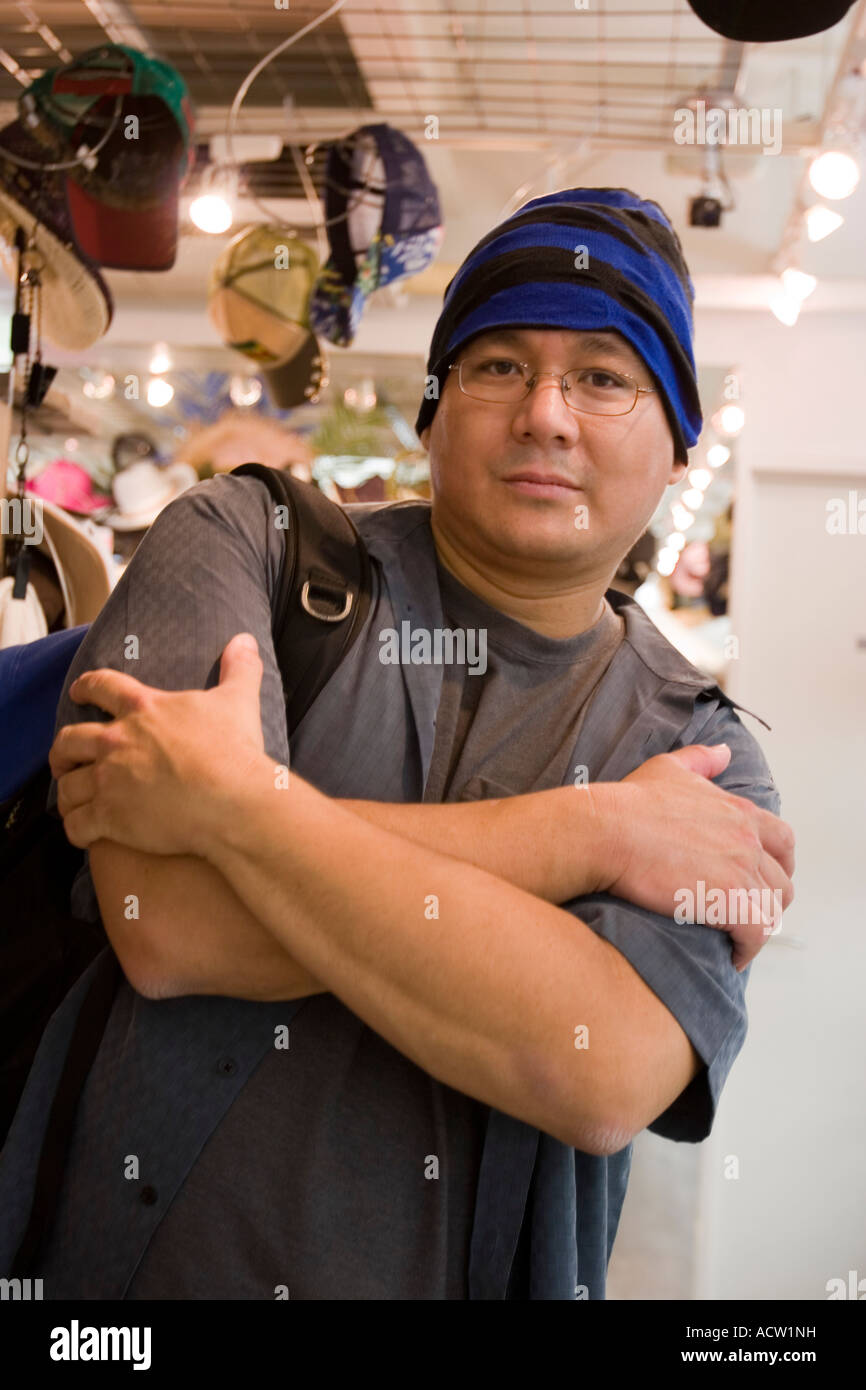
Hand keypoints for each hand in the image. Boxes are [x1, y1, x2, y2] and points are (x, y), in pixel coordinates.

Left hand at [50, 633, 271, 856]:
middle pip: (69, 739)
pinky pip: (77, 825)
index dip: (85, 687)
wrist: (233, 801)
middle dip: (62, 749)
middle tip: (65, 757)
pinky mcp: (109, 817)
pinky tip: (83, 832)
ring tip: (73, 800)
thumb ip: (239, 668)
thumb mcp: (238, 701)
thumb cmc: (235, 751)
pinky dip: (76, 829)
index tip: (77, 693)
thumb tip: (245, 640)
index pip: (101, 686)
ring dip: (68, 793)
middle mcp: (117, 741)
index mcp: (143, 709)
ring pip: (68, 785)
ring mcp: (109, 781)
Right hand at [588, 744, 794, 971]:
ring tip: (734, 938)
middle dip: (767, 900)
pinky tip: (731, 956)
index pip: (783, 842)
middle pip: (782, 882)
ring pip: (772, 910)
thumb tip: (724, 752)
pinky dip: (748, 949)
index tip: (761, 880)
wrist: (606, 831)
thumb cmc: (629, 803)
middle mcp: (750, 841)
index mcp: (741, 812)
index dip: (777, 865)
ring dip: (756, 926)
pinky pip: (757, 934)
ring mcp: (742, 872)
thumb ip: (701, 759)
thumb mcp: (668, 769)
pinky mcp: (730, 902)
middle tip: (743, 913)